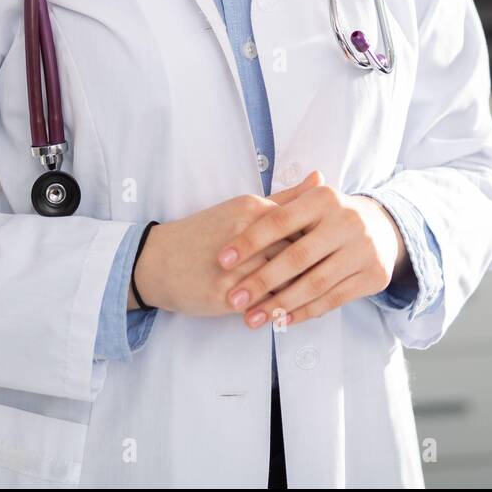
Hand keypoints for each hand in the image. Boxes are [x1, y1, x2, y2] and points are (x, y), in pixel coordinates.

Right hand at [132, 176, 319, 316]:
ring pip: (286, 283)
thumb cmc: (202, 233)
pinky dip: (281, 310)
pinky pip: (265, 307)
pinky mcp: (226, 296)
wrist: (157, 260)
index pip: (304, 224)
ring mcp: (236, 268)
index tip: (334, 248)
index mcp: (251, 210)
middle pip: (299, 254)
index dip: (322, 239)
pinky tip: (290, 312)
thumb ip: (285, 198)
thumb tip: (320, 179)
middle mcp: (246, 236)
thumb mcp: (240, 208)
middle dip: (318, 267)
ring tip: (314, 297)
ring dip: (303, 293)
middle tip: (334, 275)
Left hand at [216, 173, 408, 329]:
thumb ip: (277, 206)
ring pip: (314, 283)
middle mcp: (347, 221)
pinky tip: (281, 319)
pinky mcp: (374, 276)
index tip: (222, 260)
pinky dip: (304, 311)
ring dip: (280, 304)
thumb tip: (242, 206)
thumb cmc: (328, 217)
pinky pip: (333, 299)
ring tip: (253, 317)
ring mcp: (363, 250)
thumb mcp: (307, 204)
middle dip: (261, 280)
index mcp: (323, 199)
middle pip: (296, 256)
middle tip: (234, 299)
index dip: (249, 241)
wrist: (383, 228)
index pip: (278, 221)